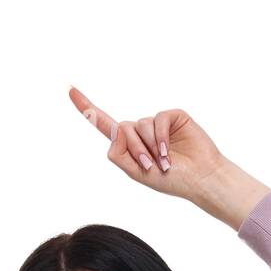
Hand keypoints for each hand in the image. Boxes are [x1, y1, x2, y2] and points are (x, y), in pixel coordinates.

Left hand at [68, 86, 224, 205]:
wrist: (200, 178)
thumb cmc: (172, 181)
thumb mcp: (138, 174)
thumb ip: (120, 156)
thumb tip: (115, 131)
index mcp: (130, 145)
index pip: (104, 124)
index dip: (87, 108)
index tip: (70, 89)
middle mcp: (141, 131)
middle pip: (123, 128)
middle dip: (134, 149)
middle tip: (150, 166)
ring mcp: (157, 122)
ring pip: (140, 125)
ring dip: (150, 147)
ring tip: (165, 162)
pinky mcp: (172, 116)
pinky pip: (157, 119)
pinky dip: (161, 137)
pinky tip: (169, 151)